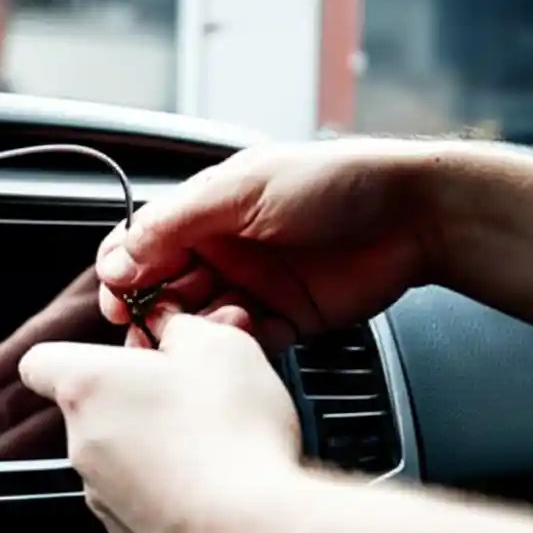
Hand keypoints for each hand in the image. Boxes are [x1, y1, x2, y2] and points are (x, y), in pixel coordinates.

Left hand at [19, 310, 300, 532]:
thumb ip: (185, 328)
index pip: (40, 362)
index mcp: (87, 387)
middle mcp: (82, 444)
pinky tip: (217, 485)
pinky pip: (143, 500)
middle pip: (94, 408)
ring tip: (215, 443)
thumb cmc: (232, 436)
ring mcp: (103, 497)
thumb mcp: (221, 345)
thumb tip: (176, 330)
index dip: (75, 353)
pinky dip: (171, 490)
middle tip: (192, 393)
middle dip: (137, 396)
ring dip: (156, 445)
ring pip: (120, 456)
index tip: (116, 354)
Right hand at [98, 139, 439, 350]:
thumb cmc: (333, 183)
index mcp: (206, 211)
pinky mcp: (284, 321)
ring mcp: (252, 287)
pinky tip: (236, 340)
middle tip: (147, 330)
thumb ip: (175, 223)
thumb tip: (117, 260)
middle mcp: (223, 250)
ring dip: (189, 333)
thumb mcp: (242, 190)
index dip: (123, 271)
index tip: (119, 294)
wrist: (415, 215)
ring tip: (194, 338)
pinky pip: (242, 345)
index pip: (142, 245)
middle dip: (149, 311)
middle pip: (162, 289)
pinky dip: (232, 348)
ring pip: (197, 322)